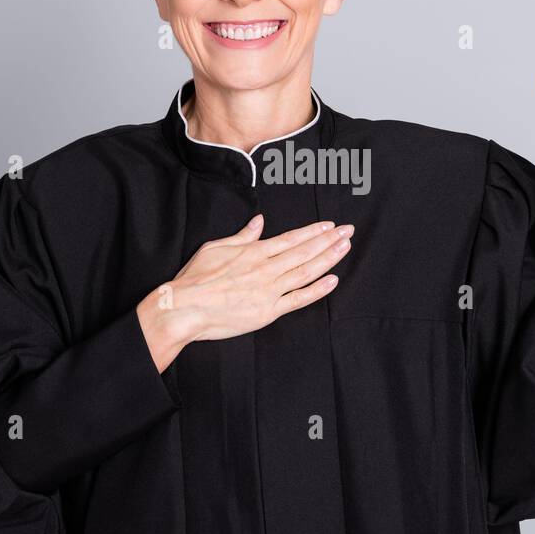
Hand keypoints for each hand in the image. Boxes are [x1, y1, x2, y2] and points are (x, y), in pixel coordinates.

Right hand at [136, 214, 353, 372]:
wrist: (185, 307)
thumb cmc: (195, 278)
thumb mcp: (216, 247)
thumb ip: (243, 236)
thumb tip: (259, 221)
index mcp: (254, 251)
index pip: (291, 239)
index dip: (313, 232)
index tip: (330, 226)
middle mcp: (266, 268)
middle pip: (305, 252)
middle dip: (329, 240)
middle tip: (349, 231)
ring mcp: (269, 290)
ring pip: (306, 271)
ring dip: (328, 259)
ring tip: (345, 248)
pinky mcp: (268, 311)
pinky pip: (298, 299)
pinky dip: (317, 290)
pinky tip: (333, 280)